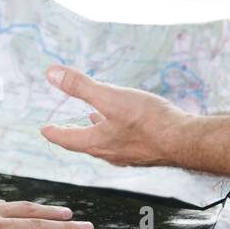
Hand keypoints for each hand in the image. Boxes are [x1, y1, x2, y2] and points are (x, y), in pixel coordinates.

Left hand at [40, 65, 186, 167]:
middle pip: (84, 144)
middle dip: (71, 135)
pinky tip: (124, 125)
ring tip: (91, 122)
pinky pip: (122, 142)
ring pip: (104, 144)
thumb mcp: (110, 96)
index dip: (54, 132)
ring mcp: (129, 154)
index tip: (44, 130)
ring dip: (94, 133)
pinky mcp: (146, 151)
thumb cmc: (148, 120)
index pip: (67, 139)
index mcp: (97, 142)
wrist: (185, 141)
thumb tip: (51, 74)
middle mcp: (110, 152)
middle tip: (62, 130)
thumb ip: (80, 86)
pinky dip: (115, 132)